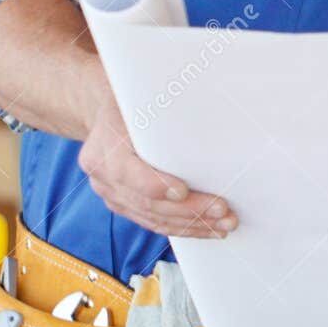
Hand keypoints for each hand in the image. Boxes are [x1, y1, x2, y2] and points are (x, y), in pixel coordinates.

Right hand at [77, 91, 236, 238]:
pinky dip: (182, 228)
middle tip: (222, 210)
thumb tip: (204, 98)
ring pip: (153, 218)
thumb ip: (160, 105)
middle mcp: (103, 178)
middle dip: (188, 210)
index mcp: (103, 149)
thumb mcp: (138, 97)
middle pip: (147, 203)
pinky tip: (208, 229)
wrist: (104, 115)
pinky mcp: (124, 206)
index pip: (127, 173)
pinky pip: (154, 223)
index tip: (183, 192)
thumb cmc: (131, 102)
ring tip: (224, 224)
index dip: (155, 186)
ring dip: (192, 225)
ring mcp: (112, 196)